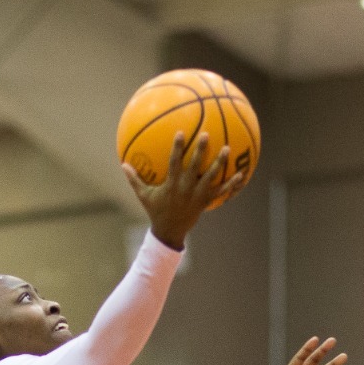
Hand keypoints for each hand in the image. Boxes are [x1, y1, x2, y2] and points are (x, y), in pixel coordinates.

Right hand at [121, 130, 238, 251]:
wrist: (169, 232)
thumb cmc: (156, 211)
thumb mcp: (144, 196)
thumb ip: (134, 179)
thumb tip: (122, 165)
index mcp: (171, 184)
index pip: (174, 162)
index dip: (177, 148)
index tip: (181, 133)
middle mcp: (186, 188)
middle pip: (195, 166)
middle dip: (201, 150)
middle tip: (206, 134)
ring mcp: (197, 195)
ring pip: (210, 177)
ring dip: (219, 163)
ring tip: (227, 148)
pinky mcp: (205, 202)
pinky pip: (220, 191)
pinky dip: (230, 183)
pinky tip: (241, 174)